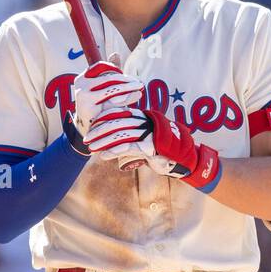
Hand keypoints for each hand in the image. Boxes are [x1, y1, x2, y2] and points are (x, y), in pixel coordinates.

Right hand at [72, 58, 143, 129]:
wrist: (87, 127)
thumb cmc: (97, 102)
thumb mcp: (102, 86)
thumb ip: (109, 72)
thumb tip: (116, 54)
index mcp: (82, 78)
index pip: (102, 66)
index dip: (116, 69)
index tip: (127, 76)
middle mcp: (81, 87)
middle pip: (109, 79)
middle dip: (127, 81)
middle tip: (140, 84)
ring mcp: (85, 100)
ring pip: (112, 92)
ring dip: (128, 91)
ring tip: (140, 92)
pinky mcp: (92, 113)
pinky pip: (112, 106)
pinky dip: (124, 103)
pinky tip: (133, 102)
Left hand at [94, 108, 221, 189]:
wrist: (184, 159)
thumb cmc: (162, 151)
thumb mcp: (144, 141)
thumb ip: (130, 138)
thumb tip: (111, 142)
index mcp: (143, 117)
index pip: (120, 112)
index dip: (104, 118)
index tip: (91, 126)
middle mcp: (145, 122)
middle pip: (117, 122)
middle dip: (100, 130)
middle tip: (87, 138)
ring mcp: (148, 134)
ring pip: (120, 134)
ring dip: (103, 141)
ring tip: (92, 148)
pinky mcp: (150, 146)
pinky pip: (128, 147)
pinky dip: (113, 151)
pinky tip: (103, 155)